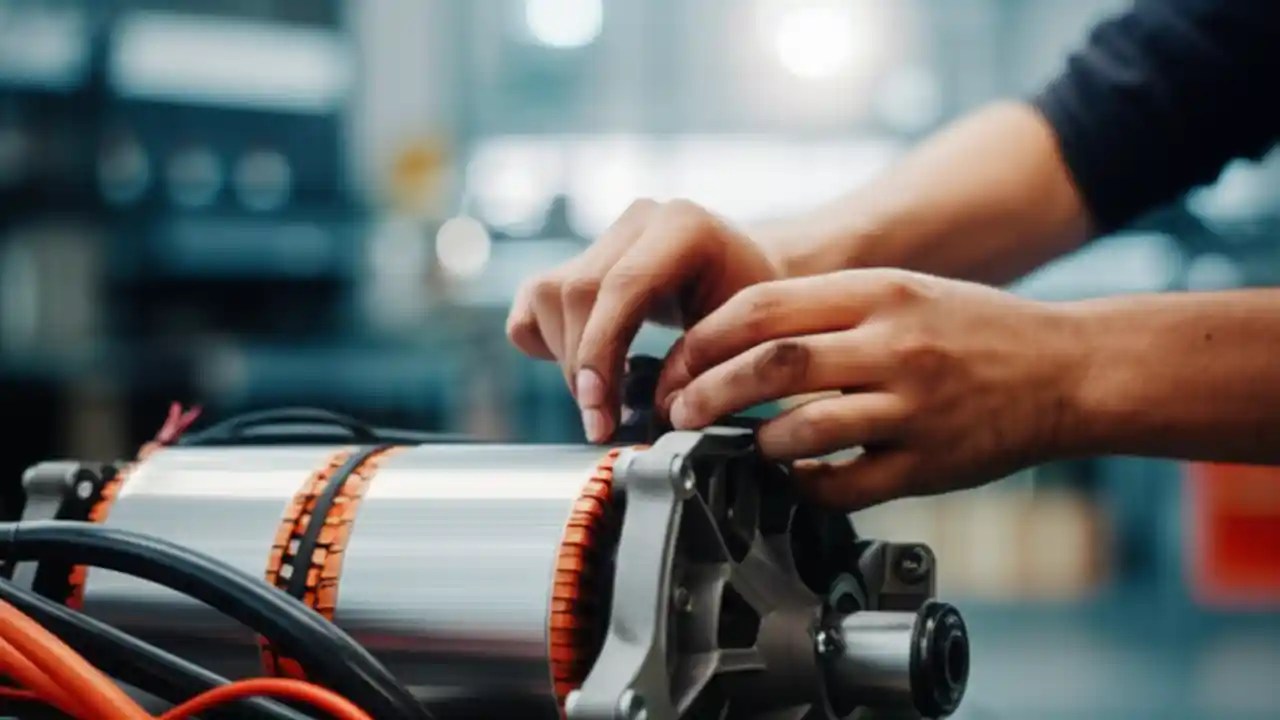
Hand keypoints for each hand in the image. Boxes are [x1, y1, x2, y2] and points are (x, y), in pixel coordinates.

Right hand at [506, 199, 783, 441]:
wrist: (753, 281)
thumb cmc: (756, 314)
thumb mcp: (745, 341)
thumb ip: (702, 373)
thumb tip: (656, 414)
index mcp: (685, 228)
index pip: (623, 285)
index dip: (601, 350)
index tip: (599, 408)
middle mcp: (641, 220)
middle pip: (578, 293)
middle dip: (582, 368)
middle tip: (600, 423)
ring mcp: (608, 235)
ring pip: (551, 296)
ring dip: (566, 359)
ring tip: (600, 401)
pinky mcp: (583, 256)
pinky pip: (537, 298)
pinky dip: (546, 340)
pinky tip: (581, 367)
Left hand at [655, 269, 1086, 510]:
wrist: (1067, 369)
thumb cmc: (972, 329)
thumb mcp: (900, 291)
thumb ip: (826, 307)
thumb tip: (734, 333)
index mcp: (878, 293)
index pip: (762, 307)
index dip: (703, 339)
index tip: (677, 363)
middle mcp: (894, 345)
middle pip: (772, 365)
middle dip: (707, 391)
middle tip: (679, 410)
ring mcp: (914, 408)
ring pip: (804, 428)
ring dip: (755, 442)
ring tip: (739, 445)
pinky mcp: (930, 464)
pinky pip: (846, 485)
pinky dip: (804, 484)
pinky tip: (793, 476)